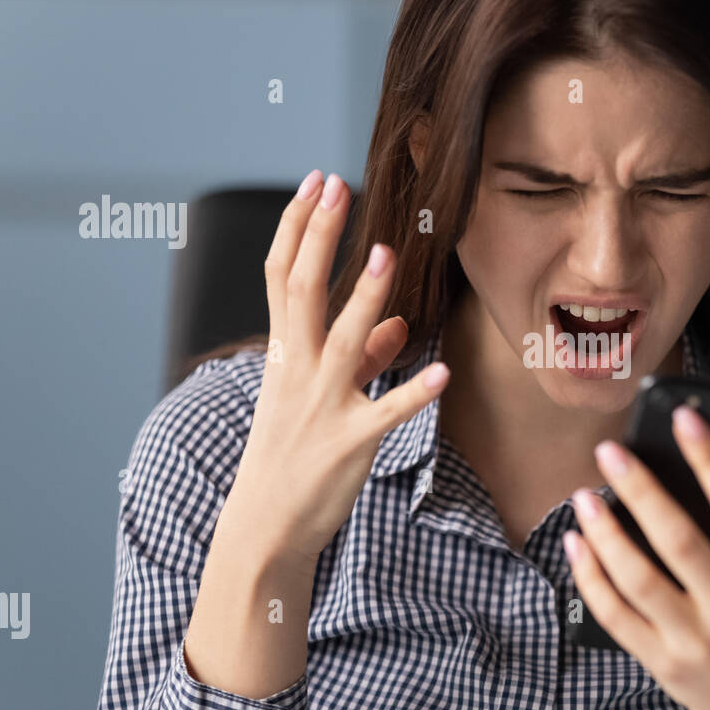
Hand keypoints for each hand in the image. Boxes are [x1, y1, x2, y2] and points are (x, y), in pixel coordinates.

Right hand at [213, 170, 450, 566]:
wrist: (267, 526)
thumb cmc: (291, 455)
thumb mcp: (315, 397)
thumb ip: (361, 357)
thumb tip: (400, 323)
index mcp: (284, 354)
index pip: (282, 275)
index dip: (297, 227)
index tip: (317, 183)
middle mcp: (297, 371)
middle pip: (303, 290)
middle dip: (320, 236)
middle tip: (339, 187)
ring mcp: (321, 406)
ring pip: (344, 341)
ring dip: (364, 297)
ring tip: (385, 253)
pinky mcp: (351, 443)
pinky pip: (387, 413)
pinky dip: (413, 392)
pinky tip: (442, 372)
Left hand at [564, 403, 709, 709]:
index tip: (683, 418)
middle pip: (680, 542)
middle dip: (642, 491)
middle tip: (609, 451)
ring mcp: (696, 642)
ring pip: (639, 581)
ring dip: (606, 535)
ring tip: (584, 496)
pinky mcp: (661, 663)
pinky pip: (615, 617)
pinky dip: (590, 578)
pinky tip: (576, 543)